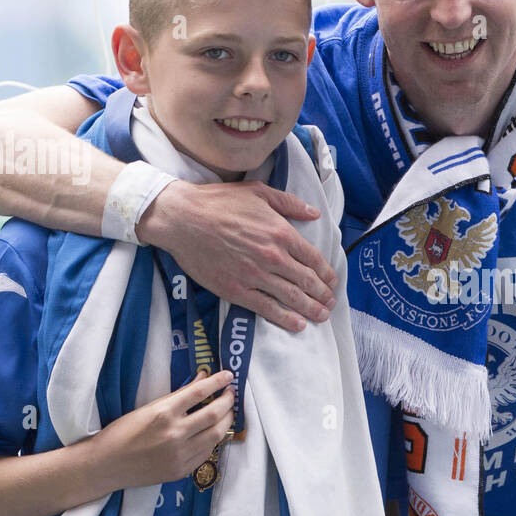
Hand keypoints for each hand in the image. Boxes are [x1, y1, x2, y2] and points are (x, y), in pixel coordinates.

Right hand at [95, 370, 235, 490]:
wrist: (105, 465)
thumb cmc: (123, 432)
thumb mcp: (148, 408)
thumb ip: (178, 395)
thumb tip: (203, 378)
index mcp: (163, 414)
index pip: (199, 393)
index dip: (217, 382)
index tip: (228, 375)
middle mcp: (174, 434)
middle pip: (215, 415)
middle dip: (228, 401)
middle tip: (230, 393)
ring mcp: (180, 455)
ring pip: (216, 435)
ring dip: (226, 420)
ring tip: (227, 411)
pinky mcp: (182, 471)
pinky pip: (206, 452)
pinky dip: (213, 439)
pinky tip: (212, 431)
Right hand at [138, 179, 337, 330]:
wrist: (182, 218)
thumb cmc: (218, 201)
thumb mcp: (258, 192)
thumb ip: (289, 203)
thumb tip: (314, 212)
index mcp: (281, 232)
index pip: (313, 258)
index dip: (326, 273)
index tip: (332, 281)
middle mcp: (273, 256)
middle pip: (307, 280)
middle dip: (323, 294)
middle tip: (330, 302)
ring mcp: (255, 275)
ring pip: (292, 297)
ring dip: (311, 308)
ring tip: (322, 316)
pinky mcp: (237, 290)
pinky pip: (267, 308)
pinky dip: (285, 318)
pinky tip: (298, 324)